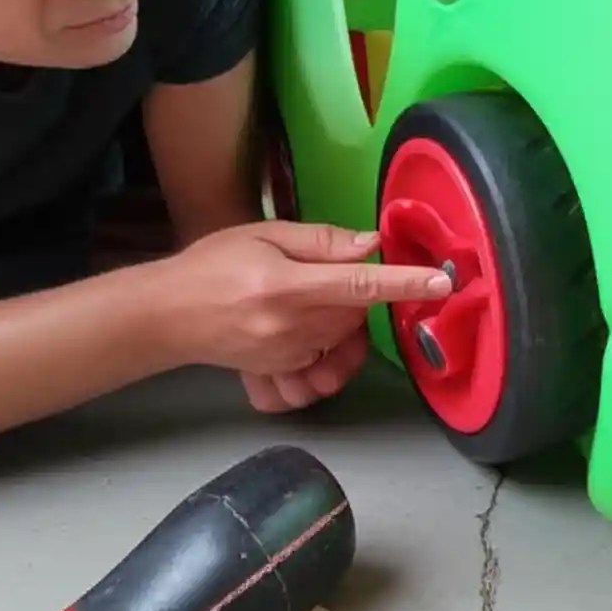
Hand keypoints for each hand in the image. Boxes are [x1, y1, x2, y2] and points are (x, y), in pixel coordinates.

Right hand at [153, 220, 450, 410]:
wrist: (169, 316)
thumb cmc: (214, 265)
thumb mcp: (264, 235)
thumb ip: (321, 241)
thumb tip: (371, 244)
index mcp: (286, 287)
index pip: (359, 286)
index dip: (405, 283)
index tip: (442, 281)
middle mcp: (291, 329)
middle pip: (358, 312)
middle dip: (356, 291)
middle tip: (320, 273)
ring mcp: (288, 358)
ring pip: (346, 337)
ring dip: (343, 318)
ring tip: (306, 298)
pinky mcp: (284, 375)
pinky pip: (326, 361)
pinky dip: (327, 343)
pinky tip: (305, 329)